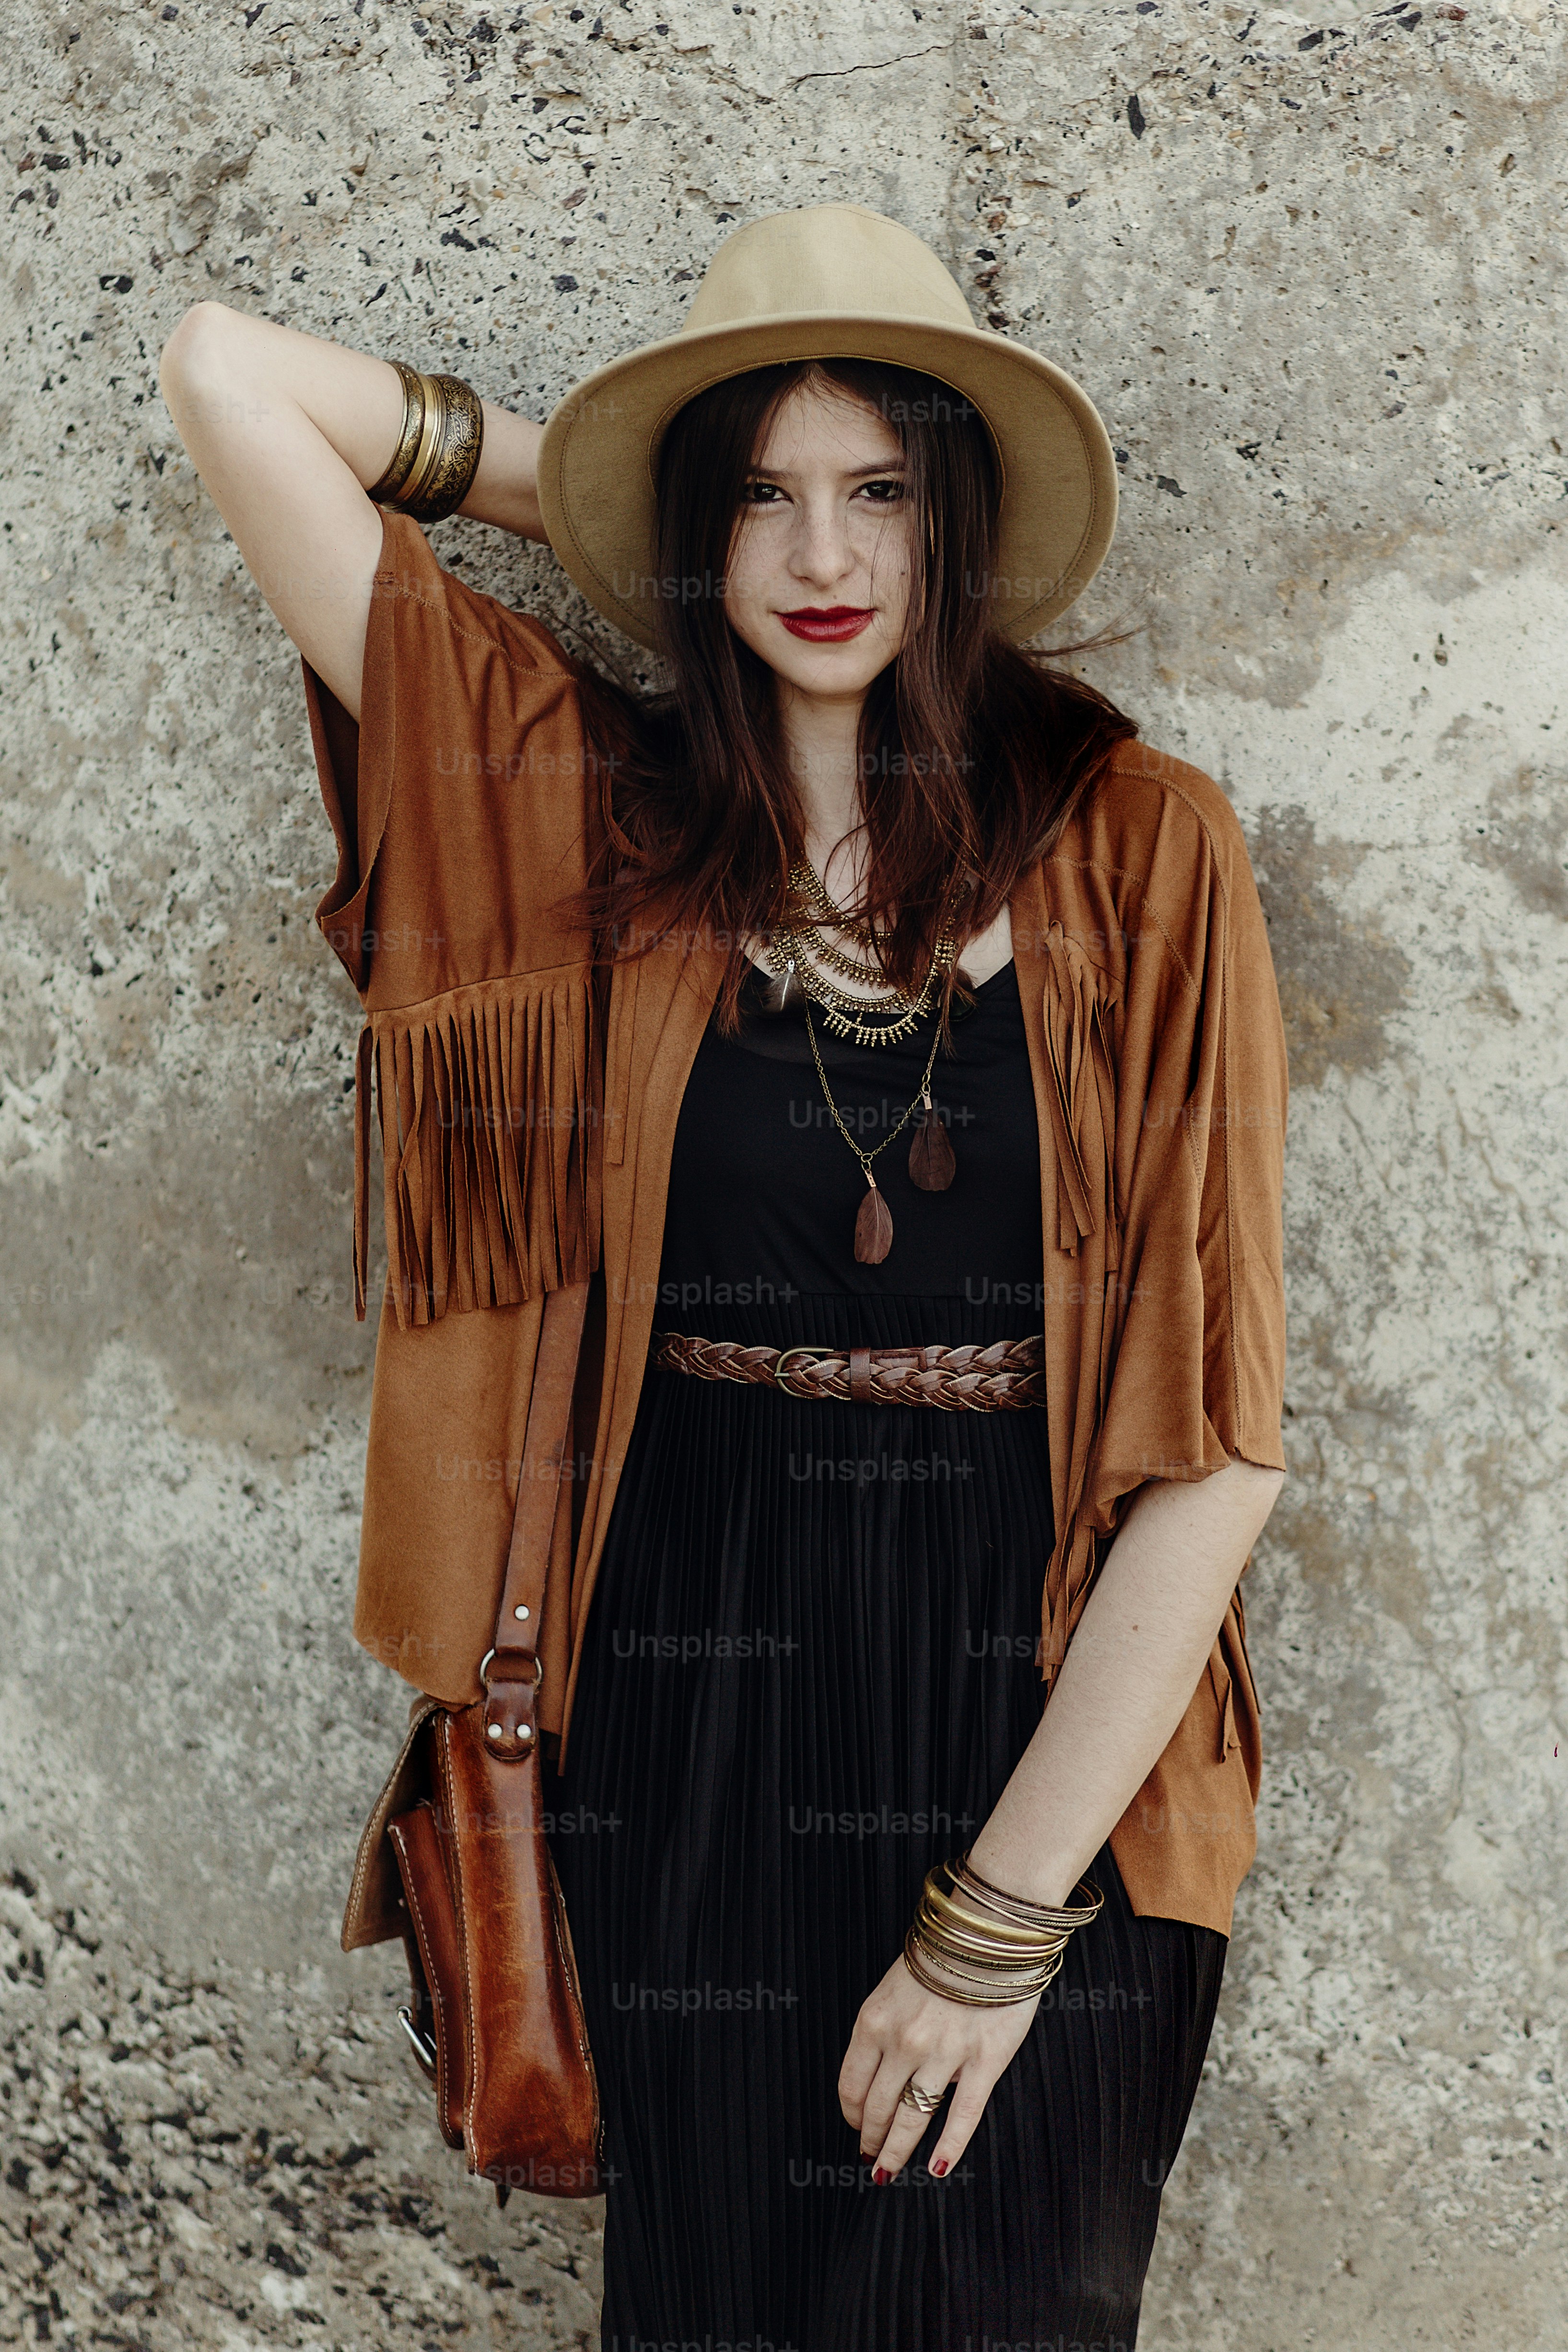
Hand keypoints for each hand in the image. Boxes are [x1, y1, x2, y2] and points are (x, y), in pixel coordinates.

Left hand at [838, 1949, 1038, 2182]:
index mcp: (874, 2020)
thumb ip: (886, 2031)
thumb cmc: (942, 1955)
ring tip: (890, 2168)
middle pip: (878, 2108)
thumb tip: (885, 2078)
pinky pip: (962, 2115)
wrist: (989, 1931)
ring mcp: (943, 2054)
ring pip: (913, 2118)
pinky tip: (938, 2167)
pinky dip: (949, 2147)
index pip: (851, 2085)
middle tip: (872, 2156)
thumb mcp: (895, 1988)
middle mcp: (903, 2042)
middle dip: (873, 2138)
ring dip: (898, 2150)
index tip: (856, 2126)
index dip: (852, 2114)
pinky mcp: (983, 2061)